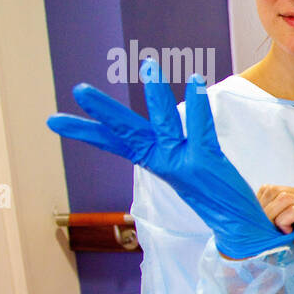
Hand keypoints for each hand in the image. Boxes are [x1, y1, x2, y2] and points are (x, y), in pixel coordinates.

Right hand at [46, 59, 293, 258]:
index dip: (86, 132)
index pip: (115, 143)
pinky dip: (197, 105)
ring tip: (148, 66)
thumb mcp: (183, 168)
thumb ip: (170, 148)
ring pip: (163, 124)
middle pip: (128, 132)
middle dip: (105, 111)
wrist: (238, 226)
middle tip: (80, 89)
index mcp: (155, 161)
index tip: (54, 121)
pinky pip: (200, 129)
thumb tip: (160, 128)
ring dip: (156, 95)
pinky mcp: (207, 161)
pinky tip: (194, 80)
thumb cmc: (212, 194)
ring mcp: (184, 161)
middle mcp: (164, 160)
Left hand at [257, 185, 293, 293]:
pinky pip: (293, 212)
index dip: (260, 206)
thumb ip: (274, 219)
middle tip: (267, 232)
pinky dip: (284, 224)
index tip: (262, 226)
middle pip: (275, 191)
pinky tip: (289, 235)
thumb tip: (248, 214)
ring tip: (278, 234)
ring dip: (272, 218)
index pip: (271, 188)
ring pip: (283, 199)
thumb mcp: (287, 232)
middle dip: (263, 212)